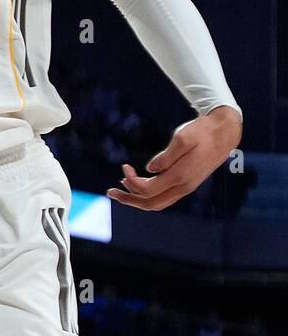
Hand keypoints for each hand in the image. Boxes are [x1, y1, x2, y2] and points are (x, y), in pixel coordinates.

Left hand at [107, 105, 241, 210]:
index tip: (124, 167)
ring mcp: (187, 186)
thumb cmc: (202, 132)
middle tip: (111, 192)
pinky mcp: (188, 182)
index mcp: (181, 176)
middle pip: (152, 203)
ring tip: (121, 187)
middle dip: (129, 200)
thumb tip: (150, 169)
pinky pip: (165, 196)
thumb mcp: (183, 138)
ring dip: (138, 198)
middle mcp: (184, 186)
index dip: (132, 182)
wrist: (224, 132)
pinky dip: (149, 193)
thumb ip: (166, 156)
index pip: (148, 190)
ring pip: (159, 202)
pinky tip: (138, 184)